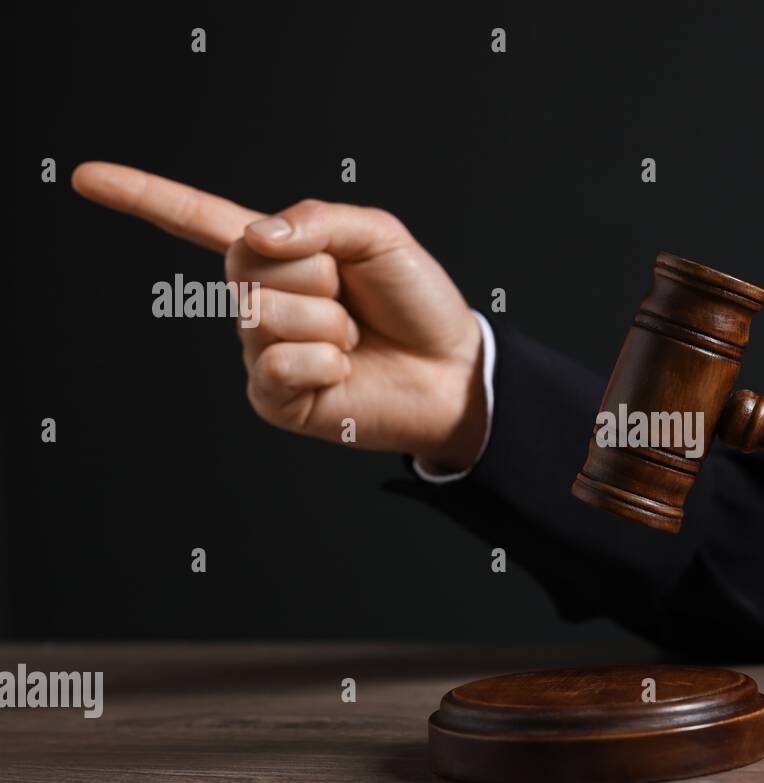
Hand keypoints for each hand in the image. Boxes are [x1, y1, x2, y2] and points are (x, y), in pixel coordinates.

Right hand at [71, 162, 486, 470]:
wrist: (452, 369)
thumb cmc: (416, 302)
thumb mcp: (379, 236)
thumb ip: (319, 218)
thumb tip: (258, 235)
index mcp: (278, 254)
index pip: (198, 221)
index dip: (143, 198)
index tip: (84, 178)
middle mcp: (258, 300)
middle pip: (245, 261)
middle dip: (316, 272)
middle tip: (350, 297)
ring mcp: (261, 350)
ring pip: (265, 312)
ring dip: (328, 320)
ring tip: (352, 337)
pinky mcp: (273, 396)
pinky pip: (280, 363)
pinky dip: (325, 363)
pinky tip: (343, 371)